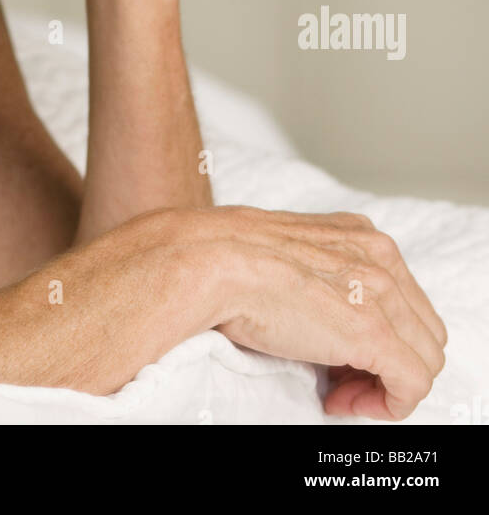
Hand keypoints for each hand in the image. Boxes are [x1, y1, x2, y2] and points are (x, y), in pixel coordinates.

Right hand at [193, 205, 447, 420]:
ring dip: (387, 385)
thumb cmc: (232, 259)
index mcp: (361, 235)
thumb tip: (322, 314)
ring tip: (339, 392)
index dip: (381, 338)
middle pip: (422, 330)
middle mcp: (380, 257)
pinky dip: (388, 404)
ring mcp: (381, 293)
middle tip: (341, 380)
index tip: (342, 356)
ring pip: (426, 359)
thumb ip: (321, 273)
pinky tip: (342, 401)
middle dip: (390, 363)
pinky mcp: (373, 333)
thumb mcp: (291, 252)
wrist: (212, 261)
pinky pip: (413, 384)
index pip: (404, 300)